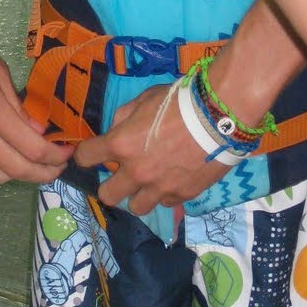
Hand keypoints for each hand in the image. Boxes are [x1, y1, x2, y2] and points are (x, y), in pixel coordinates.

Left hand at [75, 83, 224, 216]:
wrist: (220, 116)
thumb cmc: (180, 101)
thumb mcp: (145, 99)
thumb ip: (124, 117)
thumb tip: (116, 131)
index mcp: (121, 145)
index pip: (86, 158)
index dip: (86, 155)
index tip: (93, 154)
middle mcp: (136, 172)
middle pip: (107, 195)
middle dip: (111, 184)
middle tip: (122, 173)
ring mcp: (159, 188)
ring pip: (136, 207)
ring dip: (138, 194)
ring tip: (149, 181)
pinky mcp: (182, 195)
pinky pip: (165, 202)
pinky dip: (166, 193)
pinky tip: (174, 178)